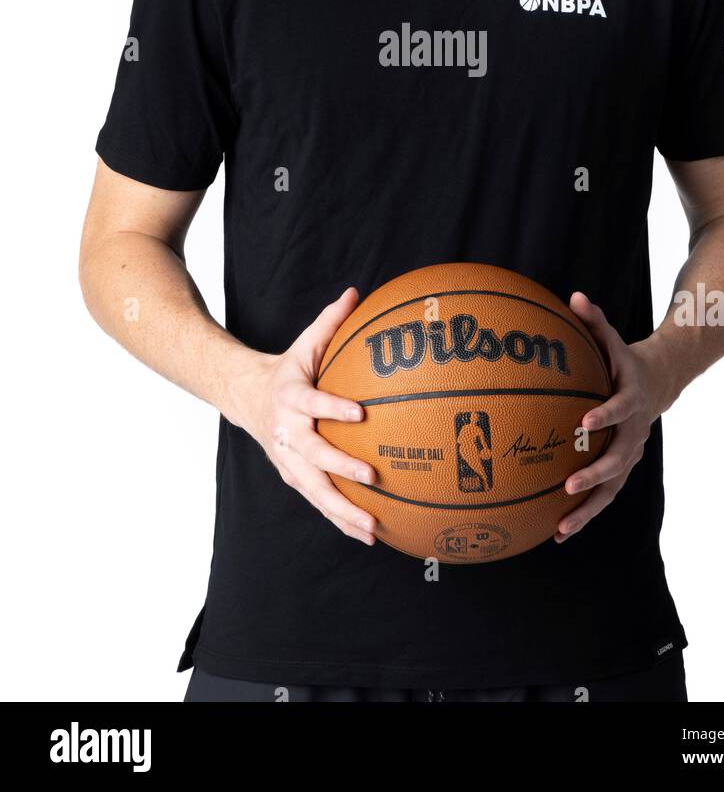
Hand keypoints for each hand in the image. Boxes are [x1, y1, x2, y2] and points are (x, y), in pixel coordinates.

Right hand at [236, 287, 377, 546]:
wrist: (245, 397)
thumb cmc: (288, 369)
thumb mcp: (306, 343)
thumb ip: (331, 321)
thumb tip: (356, 293)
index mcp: (291, 397)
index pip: (313, 402)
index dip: (333, 408)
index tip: (360, 413)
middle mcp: (287, 432)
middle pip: (313, 455)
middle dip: (341, 469)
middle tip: (372, 477)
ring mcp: (288, 459)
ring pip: (315, 489)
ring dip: (343, 510)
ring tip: (373, 527)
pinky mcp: (293, 476)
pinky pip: (318, 501)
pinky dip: (340, 520)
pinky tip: (368, 536)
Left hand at [554, 292, 663, 542]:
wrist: (657, 383)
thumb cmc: (622, 359)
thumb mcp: (611, 338)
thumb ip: (593, 320)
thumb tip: (574, 296)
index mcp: (630, 398)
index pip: (619, 407)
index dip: (605, 415)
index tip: (584, 422)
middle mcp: (634, 432)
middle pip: (618, 458)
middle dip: (594, 473)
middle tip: (569, 484)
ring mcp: (630, 454)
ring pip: (612, 488)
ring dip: (588, 509)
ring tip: (561, 528)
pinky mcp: (622, 469)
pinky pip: (604, 497)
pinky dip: (584, 515)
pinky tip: (557, 533)